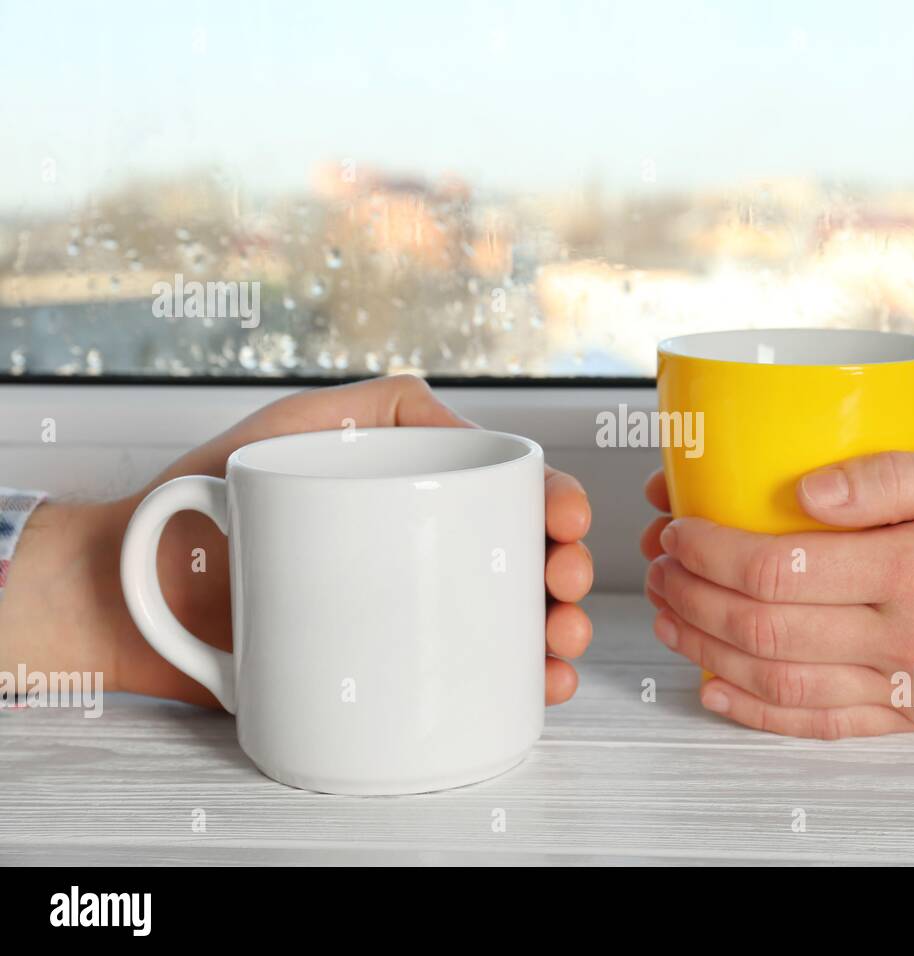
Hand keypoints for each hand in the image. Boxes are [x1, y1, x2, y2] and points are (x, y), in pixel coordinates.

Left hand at [0, 375, 592, 707]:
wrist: (131, 586)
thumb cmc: (210, 495)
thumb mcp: (304, 419)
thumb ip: (389, 403)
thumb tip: (471, 429)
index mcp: (420, 495)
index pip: (511, 497)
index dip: (557, 506)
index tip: (565, 521)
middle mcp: (426, 554)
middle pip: (526, 564)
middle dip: (568, 574)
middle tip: (562, 586)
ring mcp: (412, 615)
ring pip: (513, 627)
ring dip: (559, 634)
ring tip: (557, 644)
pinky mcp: (389, 671)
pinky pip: (469, 682)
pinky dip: (519, 687)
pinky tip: (540, 687)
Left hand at [641, 447, 913, 738]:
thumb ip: (889, 478)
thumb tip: (801, 488)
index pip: (777, 569)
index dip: (710, 550)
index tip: (678, 526)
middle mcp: (907, 639)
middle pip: (763, 630)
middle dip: (692, 598)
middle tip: (656, 567)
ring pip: (781, 683)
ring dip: (710, 652)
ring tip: (670, 619)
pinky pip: (826, 725)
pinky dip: (761, 713)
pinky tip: (722, 692)